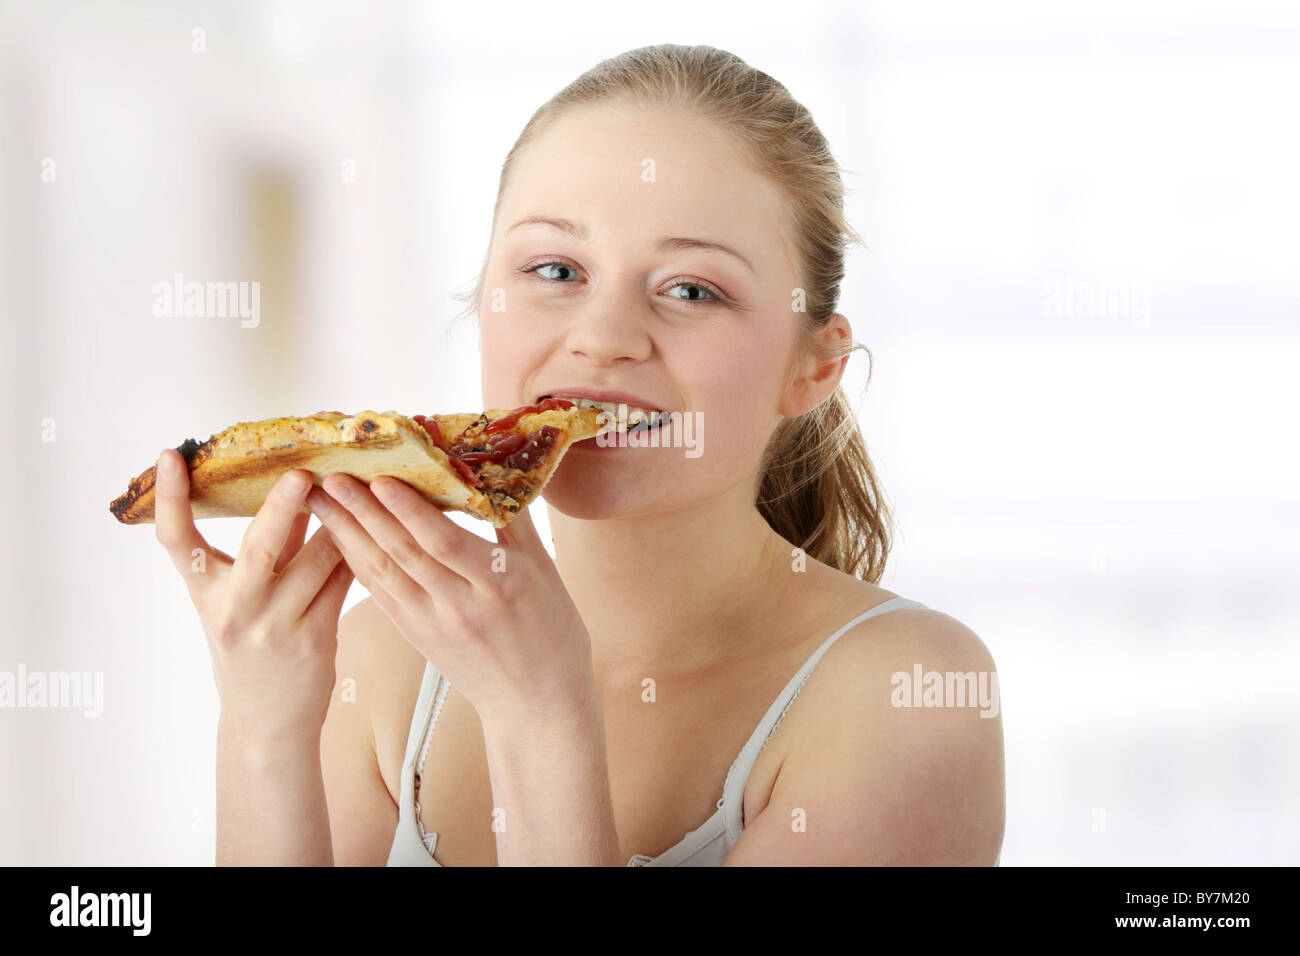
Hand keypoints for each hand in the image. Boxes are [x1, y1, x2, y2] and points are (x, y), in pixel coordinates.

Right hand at [153, 449, 354, 742]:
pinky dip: (356, 555)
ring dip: (339, 523)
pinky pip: (341, 584)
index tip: (171, 456)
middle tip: (302, 474)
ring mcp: (276, 626)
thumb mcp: (238, 602)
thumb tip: (292, 492)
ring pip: (315, 561)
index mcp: (207, 594)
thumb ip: (265, 549)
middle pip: (258, 548)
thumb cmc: (251, 651)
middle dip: (281, 507)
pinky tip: (374, 531)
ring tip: (356, 489)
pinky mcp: (315, 638)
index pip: (177, 541)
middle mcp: (236, 609)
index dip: (171, 498)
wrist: (266, 725)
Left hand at [304, 474, 596, 731]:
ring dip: (347, 534)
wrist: (536, 702)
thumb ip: (513, 520)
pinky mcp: (415, 636)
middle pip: (403, 552)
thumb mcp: (544, 570)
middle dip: (363, 512)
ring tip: (320, 500)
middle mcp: (461, 606)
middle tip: (331, 476)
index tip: (379, 478)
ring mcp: (432, 624)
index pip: (444, 542)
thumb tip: (493, 467)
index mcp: (500, 584)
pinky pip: (380, 594)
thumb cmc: (549, 631)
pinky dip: (356, 562)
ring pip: (382, 572)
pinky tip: (338, 536)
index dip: (408, 510)